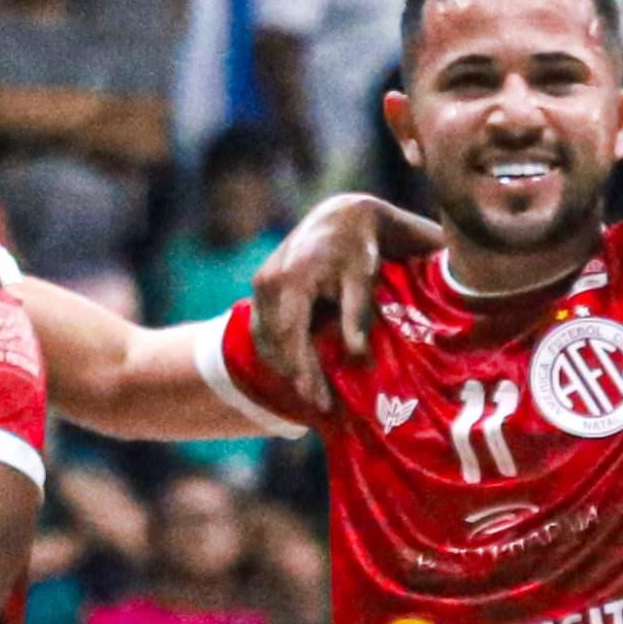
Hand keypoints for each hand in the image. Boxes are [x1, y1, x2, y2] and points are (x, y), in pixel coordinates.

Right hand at [248, 194, 438, 406]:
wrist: (339, 218)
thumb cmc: (356, 249)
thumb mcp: (361, 280)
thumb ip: (356, 317)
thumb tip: (357, 358)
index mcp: (292, 279)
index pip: (292, 337)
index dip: (304, 372)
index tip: (319, 400)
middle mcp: (268, 282)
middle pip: (277, 343)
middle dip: (298, 376)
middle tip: (320, 405)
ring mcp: (261, 285)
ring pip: (268, 339)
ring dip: (288, 366)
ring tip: (314, 391)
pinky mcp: (261, 288)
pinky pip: (266, 329)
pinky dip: (281, 350)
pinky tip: (301, 368)